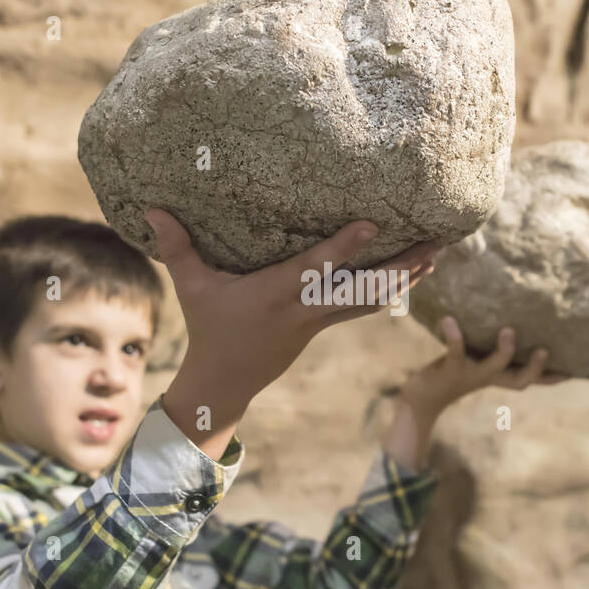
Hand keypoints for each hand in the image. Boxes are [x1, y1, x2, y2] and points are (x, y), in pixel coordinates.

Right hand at [150, 209, 437, 456]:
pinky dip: (390, 288)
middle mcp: (306, 309)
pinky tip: (414, 271)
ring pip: (372, 298)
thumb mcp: (192, 287)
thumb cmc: (209, 328)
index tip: (374, 224)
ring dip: (405, 277)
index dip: (345, 247)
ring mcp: (319, 320)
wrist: (227, 382)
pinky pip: (365, 303)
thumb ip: (177, 246)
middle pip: (363, 289)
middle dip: (400, 268)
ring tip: (437, 253)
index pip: (316, 268)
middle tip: (435, 244)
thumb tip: (152, 206)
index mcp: (276, 295)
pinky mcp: (325, 324)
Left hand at [381, 316, 568, 471]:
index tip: (572, 371)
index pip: (528, 379)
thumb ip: (488, 348)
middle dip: (534, 368)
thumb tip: (503, 320)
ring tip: (508, 330)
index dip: (549, 377)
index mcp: (496, 377)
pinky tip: (449, 320)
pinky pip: (454, 351)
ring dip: (503, 351)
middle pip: (519, 381)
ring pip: (493, 368)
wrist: (421, 397)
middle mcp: (487, 377)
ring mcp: (469, 374)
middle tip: (545, 350)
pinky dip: (453, 335)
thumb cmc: (450, 373)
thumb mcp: (473, 361)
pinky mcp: (449, 369)